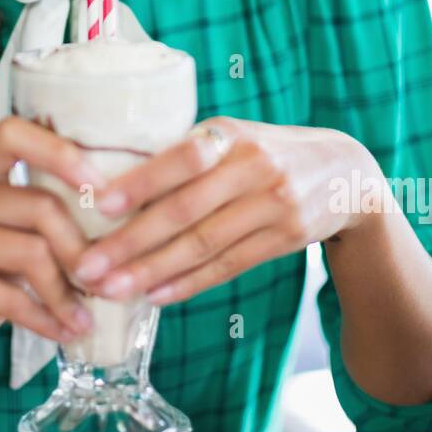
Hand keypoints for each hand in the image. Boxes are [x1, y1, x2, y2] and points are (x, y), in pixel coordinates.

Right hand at [0, 116, 105, 381]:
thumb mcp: (12, 238)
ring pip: (29, 251)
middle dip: (80, 247)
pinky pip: (9, 296)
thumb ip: (46, 217)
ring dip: (66, 292)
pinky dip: (46, 319)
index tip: (101, 188)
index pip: (12, 134)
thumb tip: (123, 212)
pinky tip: (64, 332)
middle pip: (38, 204)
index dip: (60, 153)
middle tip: (105, 281)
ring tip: (86, 316)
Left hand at [71, 117, 379, 305]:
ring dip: (152, 271)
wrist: (344, 172)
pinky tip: (154, 296)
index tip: (98, 204)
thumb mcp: (234, 135)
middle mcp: (254, 167)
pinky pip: (228, 266)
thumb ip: (187, 153)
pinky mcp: (286, 237)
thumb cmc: (265, 151)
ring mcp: (274, 204)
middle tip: (86, 265)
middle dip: (132, 241)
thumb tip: (110, 177)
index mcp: (231, 134)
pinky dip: (188, 283)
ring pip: (204, 245)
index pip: (182, 157)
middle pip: (186, 210)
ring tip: (110, 289)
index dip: (141, 182)